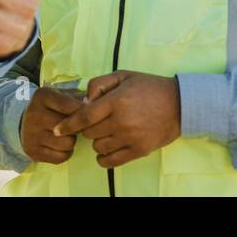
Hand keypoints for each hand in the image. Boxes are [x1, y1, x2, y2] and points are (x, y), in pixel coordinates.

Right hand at [21, 87, 85, 164]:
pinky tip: (59, 146)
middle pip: (70, 127)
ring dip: (71, 142)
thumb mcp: (62, 95)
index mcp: (43, 96)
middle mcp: (34, 113)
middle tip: (74, 127)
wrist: (25, 125)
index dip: (83, 112)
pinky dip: (64, 153)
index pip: (70, 106)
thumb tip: (94, 103)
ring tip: (65, 136)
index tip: (87, 114)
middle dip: (76, 128)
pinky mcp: (32, 151)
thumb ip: (79, 96)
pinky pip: (61, 157)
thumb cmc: (51, 108)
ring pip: (67, 144)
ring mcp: (31, 133)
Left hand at [52, 71, 181, 168]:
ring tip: (106, 132)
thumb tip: (83, 101)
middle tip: (96, 121)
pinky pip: (111, 161)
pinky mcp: (139, 151)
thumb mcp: (123, 75)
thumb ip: (99, 84)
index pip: (84, 117)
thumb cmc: (150, 87)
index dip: (67, 125)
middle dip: (87, 128)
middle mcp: (122, 122)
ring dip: (97, 141)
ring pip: (98, 147)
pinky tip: (105, 150)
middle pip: (89, 133)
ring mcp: (130, 138)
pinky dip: (103, 158)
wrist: (180, 104)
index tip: (57, 130)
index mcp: (117, 101)